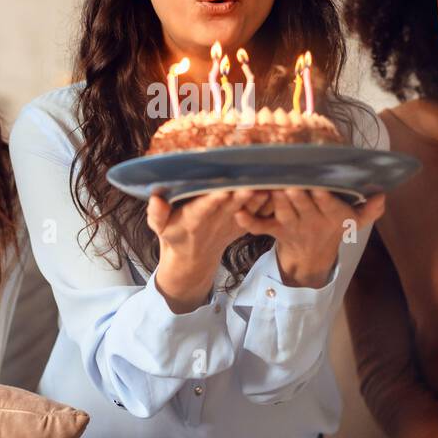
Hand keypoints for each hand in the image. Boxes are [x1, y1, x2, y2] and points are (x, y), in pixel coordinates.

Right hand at [148, 189, 269, 312]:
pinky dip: (269, 203)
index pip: (204, 208)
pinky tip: (282, 190)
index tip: (222, 190)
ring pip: (249, 207)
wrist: (193, 258)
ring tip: (273, 181)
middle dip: (243, 193)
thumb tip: (155, 198)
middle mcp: (215, 220)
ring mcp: (231, 223)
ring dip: (261, 196)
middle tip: (255, 179)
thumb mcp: (160, 228)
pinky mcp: (242, 224)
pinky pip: (258, 214)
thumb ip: (156, 214)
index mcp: (193, 219)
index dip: (213, 200)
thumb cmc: (174, 235)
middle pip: (231, 205)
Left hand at [233, 189, 385, 288]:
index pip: (328, 206)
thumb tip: (382, 196)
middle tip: (287, 179)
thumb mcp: (355, 222)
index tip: (317, 185)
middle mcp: (311, 222)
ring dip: (274, 200)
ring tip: (268, 184)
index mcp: (332, 217)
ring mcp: (292, 226)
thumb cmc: (333, 228)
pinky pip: (260, 227)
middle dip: (295, 193)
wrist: (312, 257)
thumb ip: (370, 210)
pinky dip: (248, 222)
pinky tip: (238, 214)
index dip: (322, 197)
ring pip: (282, 212)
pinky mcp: (274, 230)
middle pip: (302, 206)